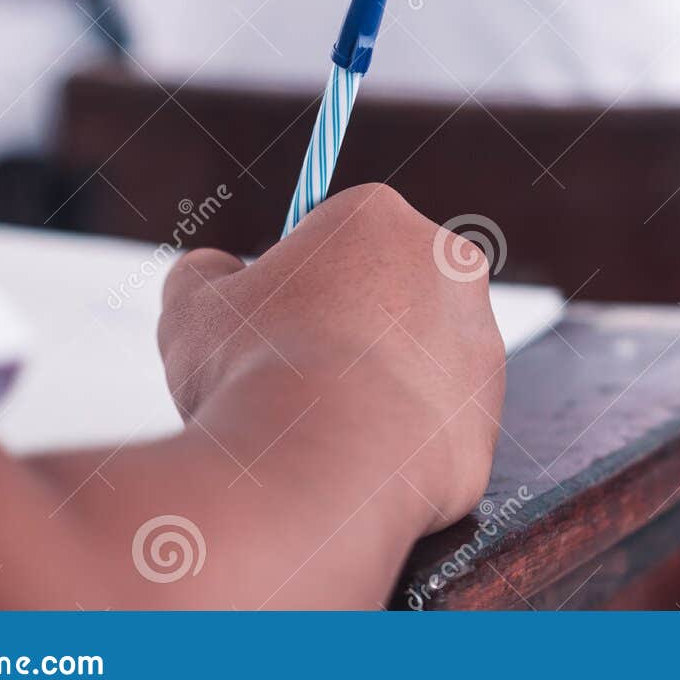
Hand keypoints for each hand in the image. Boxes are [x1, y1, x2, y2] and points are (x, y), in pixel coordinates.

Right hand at [158, 184, 505, 533]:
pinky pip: (431, 422)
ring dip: (375, 382)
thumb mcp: (191, 306)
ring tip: (322, 424)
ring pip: (414, 357)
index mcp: (378, 215)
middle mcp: (448, 262)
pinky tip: (357, 460)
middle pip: (387, 288)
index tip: (269, 323)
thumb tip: (211, 270)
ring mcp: (479, 338)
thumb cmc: (255, 367)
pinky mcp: (489, 412)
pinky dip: (398, 439)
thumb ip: (202, 273)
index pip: (335, 236)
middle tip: (292, 373)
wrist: (325, 464)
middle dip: (347, 324)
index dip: (294, 281)